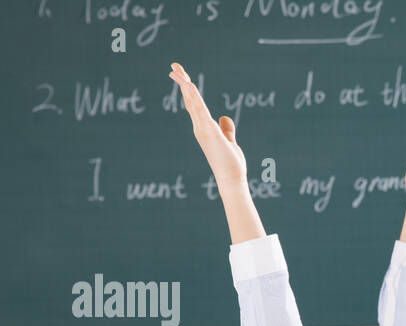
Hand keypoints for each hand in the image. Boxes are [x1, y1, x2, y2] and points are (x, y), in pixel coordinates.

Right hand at [169, 62, 246, 187]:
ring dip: (185, 84)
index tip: (182, 76)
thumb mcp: (229, 141)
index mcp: (203, 127)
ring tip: (176, 70)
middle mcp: (199, 127)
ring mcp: (203, 128)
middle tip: (173, 66)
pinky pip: (200, 110)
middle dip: (182, 81)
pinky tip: (190, 84)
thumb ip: (226, 129)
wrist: (231, 179)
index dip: (188, 89)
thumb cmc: (230, 163)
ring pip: (192, 101)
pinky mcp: (209, 131)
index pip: (193, 104)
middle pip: (189, 99)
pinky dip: (194, 96)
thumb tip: (224, 117)